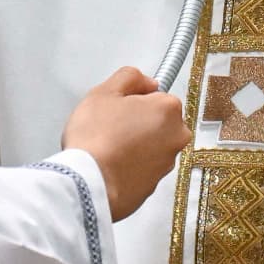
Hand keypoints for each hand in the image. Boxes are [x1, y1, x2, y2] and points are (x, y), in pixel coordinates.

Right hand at [61, 67, 191, 220]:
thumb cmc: (95, 139)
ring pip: (151, 145)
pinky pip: (142, 168)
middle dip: (138, 122)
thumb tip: (145, 82)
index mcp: (168, 110)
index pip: (157, 95)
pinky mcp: (153, 186)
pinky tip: (110, 164)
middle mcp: (175, 137)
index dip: (134, 99)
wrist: (88, 185)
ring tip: (107, 147)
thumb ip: (130, 77)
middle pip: (158, 121)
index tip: (120, 106)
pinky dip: (130, 165)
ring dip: (134, 144)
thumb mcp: (104, 91)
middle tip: (111, 126)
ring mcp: (166, 164)